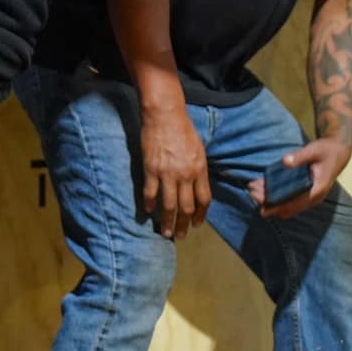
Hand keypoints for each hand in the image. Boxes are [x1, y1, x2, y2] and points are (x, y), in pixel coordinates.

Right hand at [140, 102, 210, 238]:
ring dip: (168, 222)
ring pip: (169, 205)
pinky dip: (149, 204)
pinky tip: (148, 212)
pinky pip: (150, 192)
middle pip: (186, 207)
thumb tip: (197, 185)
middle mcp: (186, 174)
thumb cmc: (183, 129)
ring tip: (165, 232)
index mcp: (200, 169)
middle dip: (184, 224)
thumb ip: (198, 169)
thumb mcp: (199, 149)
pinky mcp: (151, 169)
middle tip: (180, 236)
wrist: (165, 114)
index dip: (200, 215)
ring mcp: (168, 173)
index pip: (203, 199)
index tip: (196, 224)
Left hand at [249, 137, 350, 218]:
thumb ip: (300, 156)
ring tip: (252, 190)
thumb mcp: (314, 150)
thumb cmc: (327, 150)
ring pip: (286, 205)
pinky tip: (261, 187)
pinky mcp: (304, 193)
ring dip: (269, 200)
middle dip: (268, 203)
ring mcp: (308, 197)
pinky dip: (274, 196)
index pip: (294, 205)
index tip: (260, 205)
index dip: (276, 206)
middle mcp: (312, 198)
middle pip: (287, 207)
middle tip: (251, 192)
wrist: (338, 152)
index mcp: (316, 190)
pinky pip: (288, 199)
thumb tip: (285, 162)